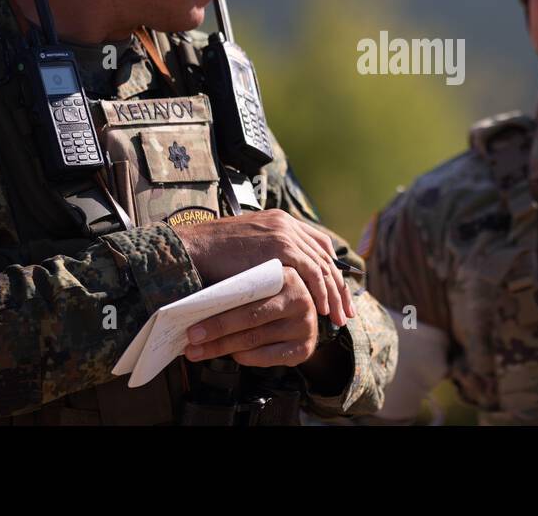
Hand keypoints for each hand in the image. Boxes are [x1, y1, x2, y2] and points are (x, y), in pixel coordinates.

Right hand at [172, 208, 354, 325]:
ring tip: (337, 316)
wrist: (193, 249)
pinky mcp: (282, 247)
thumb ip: (265, 255)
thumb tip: (276, 278)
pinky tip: (322, 309)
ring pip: (323, 266)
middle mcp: (287, 224)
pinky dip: (321, 292)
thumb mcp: (245, 250)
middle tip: (344, 309)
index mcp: (280, 221)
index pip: (317, 244)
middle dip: (337, 284)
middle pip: (324, 256)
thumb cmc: (211, 255)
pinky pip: (312, 272)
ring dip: (333, 293)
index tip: (335, 291)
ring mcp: (286, 233)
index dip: (329, 269)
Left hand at [184, 265, 317, 366]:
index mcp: (287, 276)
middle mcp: (301, 300)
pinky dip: (244, 357)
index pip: (248, 294)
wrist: (302, 314)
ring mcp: (305, 326)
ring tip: (198, 351)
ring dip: (221, 347)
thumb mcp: (259, 286)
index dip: (219, 308)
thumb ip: (237, 289)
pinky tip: (230, 355)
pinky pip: (266, 357)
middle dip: (216, 331)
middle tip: (191, 339)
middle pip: (250, 318)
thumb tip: (191, 301)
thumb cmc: (269, 298)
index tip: (191, 324)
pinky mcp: (305, 348)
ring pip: (253, 339)